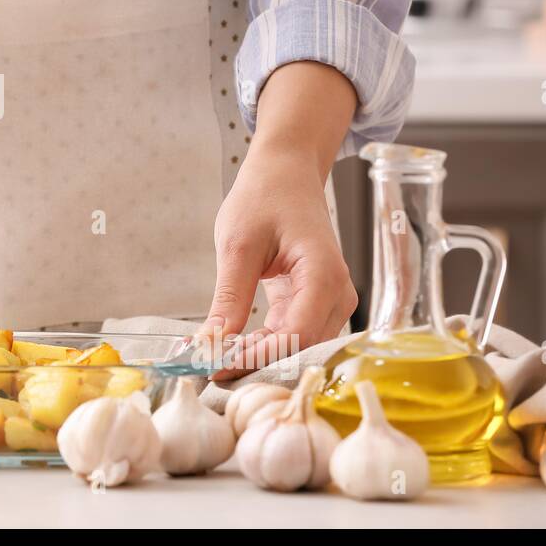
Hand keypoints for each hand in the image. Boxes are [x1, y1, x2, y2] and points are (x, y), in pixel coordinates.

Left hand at [199, 62, 358, 372]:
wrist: (287, 172)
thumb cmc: (266, 196)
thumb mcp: (238, 245)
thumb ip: (229, 298)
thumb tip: (212, 345)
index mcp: (323, 274)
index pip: (295, 336)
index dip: (257, 359)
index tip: (216, 370)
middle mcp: (337, 293)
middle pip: (301, 349)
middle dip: (257, 364)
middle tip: (208, 373)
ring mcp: (331, 300)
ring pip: (299, 348)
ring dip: (260, 358)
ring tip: (216, 364)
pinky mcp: (316, 302)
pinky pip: (294, 335)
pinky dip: (264, 345)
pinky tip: (232, 350)